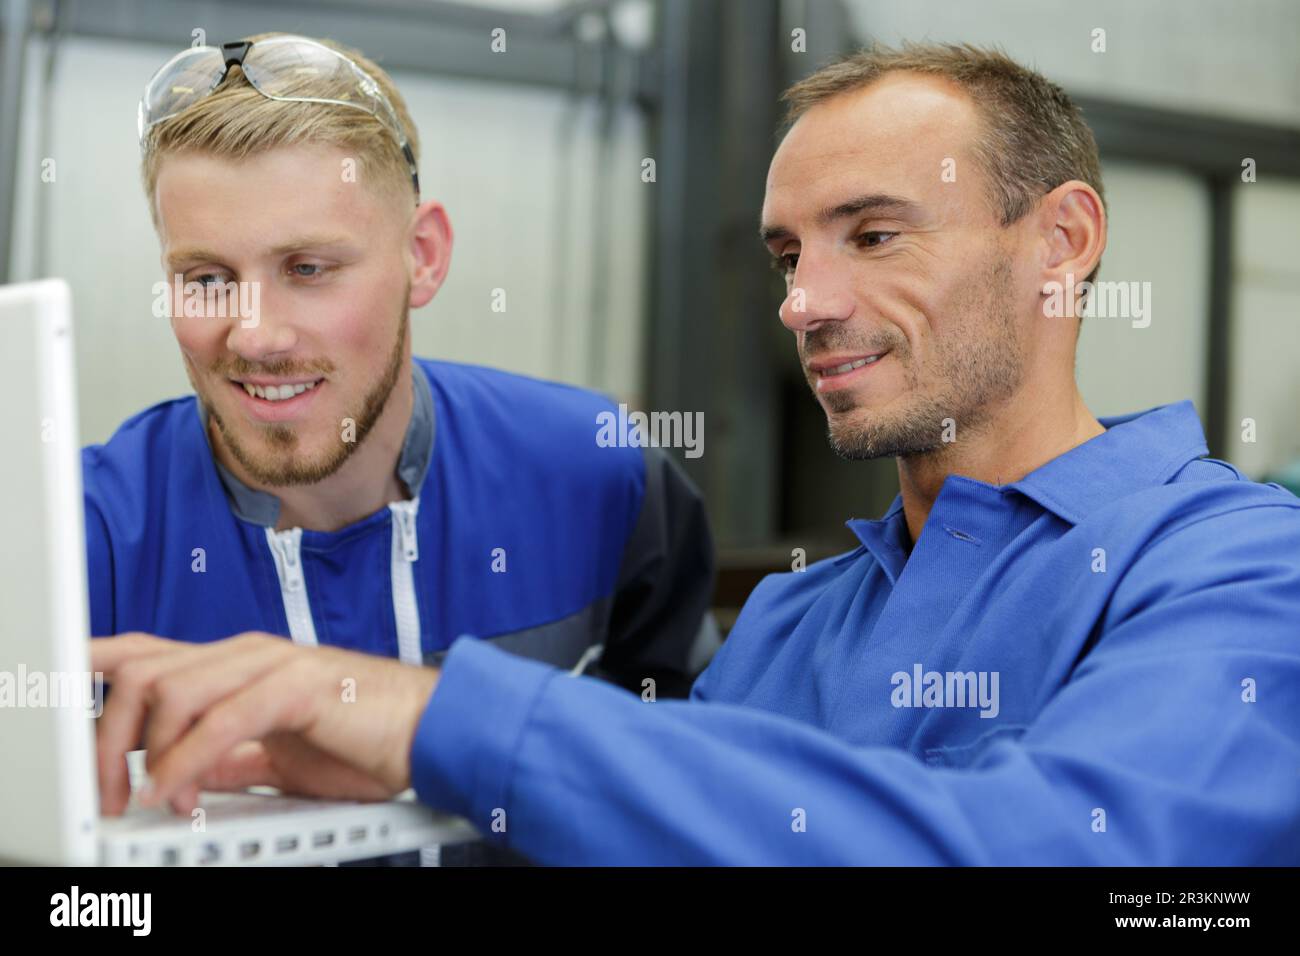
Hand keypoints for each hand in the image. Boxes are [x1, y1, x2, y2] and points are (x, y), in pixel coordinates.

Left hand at [91, 632, 439, 816]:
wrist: (433, 730)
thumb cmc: (368, 739)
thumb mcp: (281, 756)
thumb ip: (229, 757)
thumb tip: (179, 776)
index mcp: (239, 663)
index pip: (146, 651)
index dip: (92, 670)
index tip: (60, 711)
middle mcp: (248, 653)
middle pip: (142, 670)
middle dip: (105, 733)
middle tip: (107, 793)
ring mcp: (272, 663)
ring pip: (172, 690)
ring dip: (142, 753)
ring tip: (145, 800)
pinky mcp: (300, 686)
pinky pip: (223, 720)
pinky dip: (189, 761)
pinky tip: (180, 792)